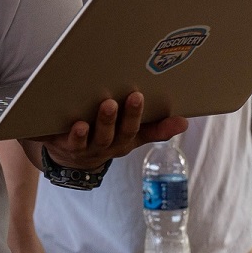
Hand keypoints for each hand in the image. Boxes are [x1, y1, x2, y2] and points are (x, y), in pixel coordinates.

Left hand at [34, 92, 185, 173]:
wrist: (68, 157)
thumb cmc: (104, 137)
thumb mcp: (130, 135)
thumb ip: (155, 129)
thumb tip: (185, 122)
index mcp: (124, 141)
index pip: (140, 131)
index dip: (151, 121)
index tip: (156, 103)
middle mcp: (108, 146)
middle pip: (121, 133)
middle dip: (129, 115)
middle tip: (135, 96)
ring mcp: (88, 148)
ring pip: (98, 137)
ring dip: (104, 122)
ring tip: (108, 105)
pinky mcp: (66, 146)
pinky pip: (72, 142)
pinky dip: (76, 134)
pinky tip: (78, 124)